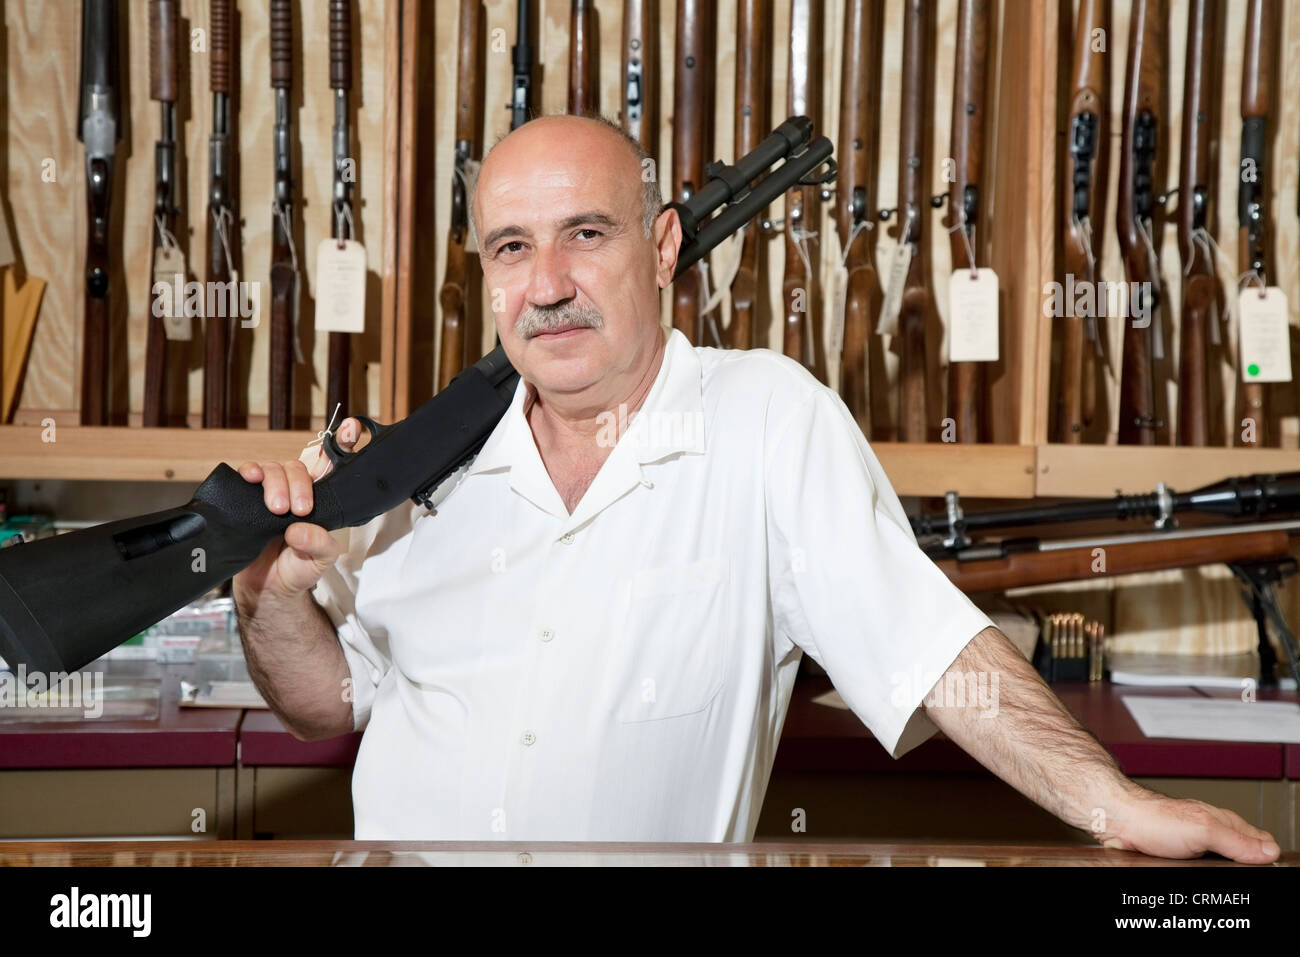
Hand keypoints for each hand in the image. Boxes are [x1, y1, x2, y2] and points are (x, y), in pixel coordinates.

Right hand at [231, 418, 362, 608]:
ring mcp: (270, 493)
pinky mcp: (246, 498)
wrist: (265, 590)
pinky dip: (248, 472)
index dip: (342, 445)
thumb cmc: (298, 570)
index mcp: (320, 500)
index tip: (351, 430)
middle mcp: (295, 491)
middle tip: (299, 510)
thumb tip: (299, 529)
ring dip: (276, 484)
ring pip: (273, 468)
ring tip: (276, 510)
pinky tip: (249, 479)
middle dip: (300, 484)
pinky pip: (246, 475)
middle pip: (298, 467)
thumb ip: (320, 544)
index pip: (331, 467)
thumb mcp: (319, 560)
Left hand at [1100, 790, 1280, 863]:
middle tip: (1236, 870)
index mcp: (1223, 820)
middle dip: (1242, 863)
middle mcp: (1210, 828)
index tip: (1261, 866)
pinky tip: (1191, 870)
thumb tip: (1268, 851)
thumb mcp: (1204, 830)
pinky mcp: (1178, 851)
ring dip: (1218, 867)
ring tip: (1208, 869)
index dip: (1263, 854)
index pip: (1258, 839)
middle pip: (1240, 852)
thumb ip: (1236, 840)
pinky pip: (1197, 864)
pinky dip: (1198, 869)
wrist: (1119, 820)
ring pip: (1218, 859)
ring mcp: (1194, 840)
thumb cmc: (1152, 818)